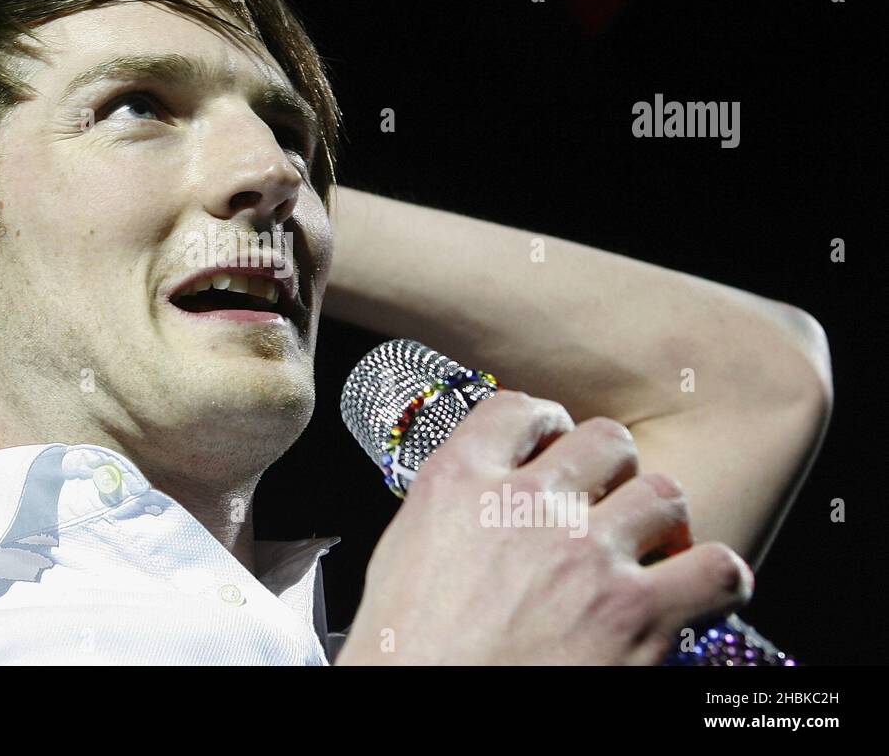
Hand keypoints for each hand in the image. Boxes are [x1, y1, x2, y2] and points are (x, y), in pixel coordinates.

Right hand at [335, 391, 753, 664]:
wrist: (424, 711)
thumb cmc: (406, 652)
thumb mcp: (403, 552)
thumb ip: (450, 507)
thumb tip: (482, 494)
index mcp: (458, 483)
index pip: (520, 409)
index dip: (547, 425)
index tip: (554, 445)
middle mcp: (525, 504)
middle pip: (604, 440)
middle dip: (610, 469)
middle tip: (603, 503)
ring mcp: (585, 555)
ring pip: (662, 491)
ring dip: (658, 520)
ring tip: (648, 548)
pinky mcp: (636, 615)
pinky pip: (716, 568)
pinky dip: (715, 579)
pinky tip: (695, 592)